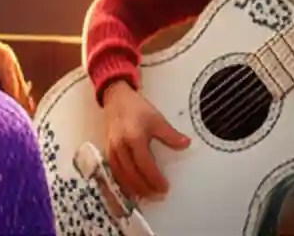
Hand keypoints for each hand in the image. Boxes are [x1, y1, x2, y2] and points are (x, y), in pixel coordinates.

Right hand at [101, 80, 190, 200]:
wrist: (116, 99)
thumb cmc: (136, 108)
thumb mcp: (156, 118)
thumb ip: (170, 134)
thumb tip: (186, 144)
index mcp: (134, 138)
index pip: (145, 165)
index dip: (155, 179)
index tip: (165, 188)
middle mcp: (121, 146)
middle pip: (132, 175)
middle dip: (145, 188)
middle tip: (157, 196)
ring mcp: (112, 150)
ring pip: (121, 176)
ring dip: (133, 189)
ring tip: (146, 196)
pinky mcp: (107, 151)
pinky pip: (114, 172)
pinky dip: (122, 183)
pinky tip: (131, 189)